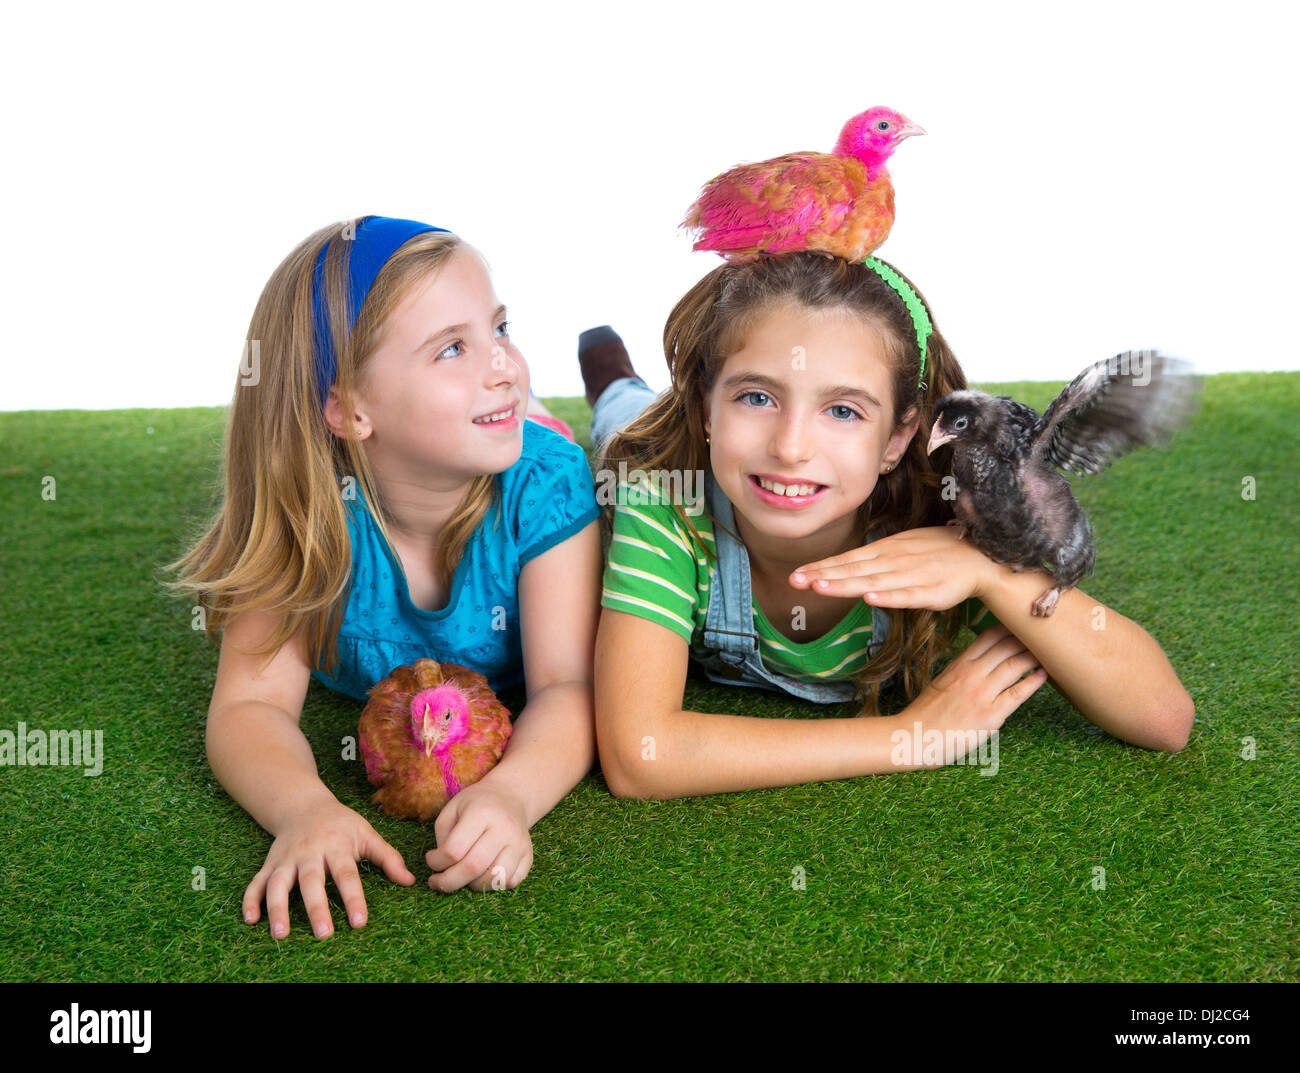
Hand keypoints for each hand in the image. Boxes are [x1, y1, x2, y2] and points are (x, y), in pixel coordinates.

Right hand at [243, 798, 415, 939]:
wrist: (304, 804)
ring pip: (278, 884)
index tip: (359, 922)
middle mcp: (309, 852)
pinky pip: (256, 882)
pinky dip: (251, 900)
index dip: (354, 898)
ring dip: (277, 908)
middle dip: (316, 908)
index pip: (347, 874)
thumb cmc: (341, 824)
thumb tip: (410, 881)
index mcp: (336, 845)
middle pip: (311, 881)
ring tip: (281, 934)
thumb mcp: (366, 833)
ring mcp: (286, 858)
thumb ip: (388, 857)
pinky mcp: (269, 863)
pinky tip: (251, 920)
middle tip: (324, 934)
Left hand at [426, 783, 532, 893]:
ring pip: (495, 878)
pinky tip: (484, 874)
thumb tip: (443, 868)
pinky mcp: (528, 854)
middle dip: (449, 882)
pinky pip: (512, 882)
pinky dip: (495, 885)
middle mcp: (504, 828)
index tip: (431, 861)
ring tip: (464, 877)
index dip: (436, 863)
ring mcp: (519, 842)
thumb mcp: (452, 809)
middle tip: (438, 882)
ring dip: (473, 885)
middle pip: (474, 867)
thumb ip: (442, 837)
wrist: (510, 796)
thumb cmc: (475, 804)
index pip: (454, 850)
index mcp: (481, 812)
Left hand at [790, 526, 998, 611]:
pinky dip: (889, 597)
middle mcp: (895, 561)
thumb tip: (843, 568)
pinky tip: (870, 599)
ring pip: (874, 582)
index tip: (797, 574)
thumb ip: (874, 559)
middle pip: (854, 570)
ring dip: (847, 585)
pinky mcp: (933, 592)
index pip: (847, 560)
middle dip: (824, 576)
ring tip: (821, 588)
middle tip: (796, 580)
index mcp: (886, 550)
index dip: (822, 567)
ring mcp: (913, 575)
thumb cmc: (938, 551)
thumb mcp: (902, 547)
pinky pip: (908, 595)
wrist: (982, 556)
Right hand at [900, 624, 1047, 760]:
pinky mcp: (991, 715)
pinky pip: (1018, 693)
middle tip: (1044, 637)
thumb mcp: (943, 681)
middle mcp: (972, 673)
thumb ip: (964, 669)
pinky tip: (1044, 675)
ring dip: (1034, 657)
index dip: (1010, 628)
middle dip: (1027, 639)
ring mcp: (982, 693)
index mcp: (960, 663)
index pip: (989, 635)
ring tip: (1048, 653)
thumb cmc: (927, 713)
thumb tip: (986, 661)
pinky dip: (1034, 682)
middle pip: (1007, 646)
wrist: (914, 737)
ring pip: (1016, 665)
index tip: (1023, 626)